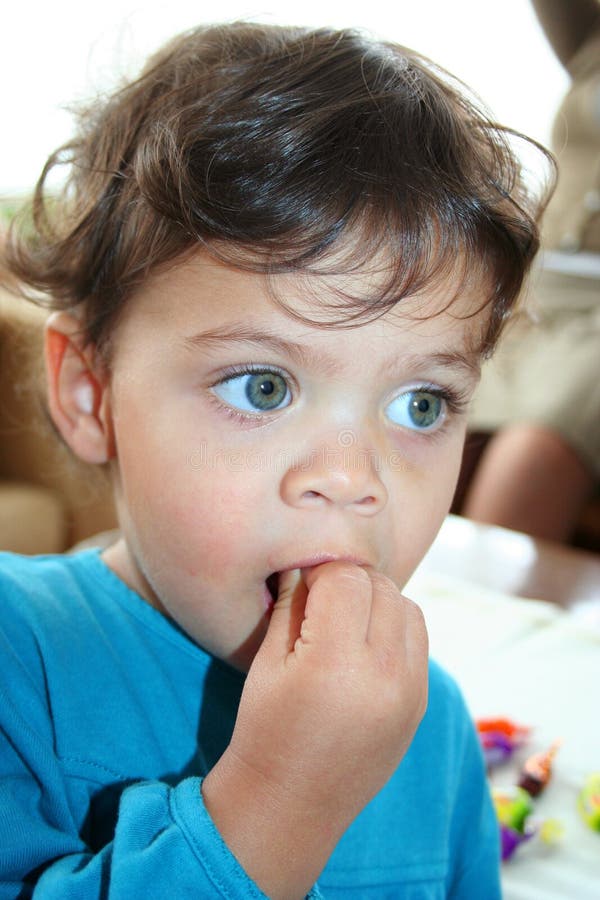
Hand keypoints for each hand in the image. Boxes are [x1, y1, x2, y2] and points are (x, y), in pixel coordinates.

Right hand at [202, 562, 428, 898]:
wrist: (293, 803)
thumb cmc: (266, 730)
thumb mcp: (266, 662)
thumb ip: (290, 604)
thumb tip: (304, 561)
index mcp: (334, 664)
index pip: (346, 578)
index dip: (322, 571)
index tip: (304, 583)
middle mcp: (382, 675)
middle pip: (381, 587)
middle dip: (350, 580)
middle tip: (323, 597)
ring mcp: (410, 691)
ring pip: (408, 607)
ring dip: (379, 600)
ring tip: (347, 619)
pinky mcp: (421, 703)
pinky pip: (418, 640)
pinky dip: (395, 627)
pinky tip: (365, 642)